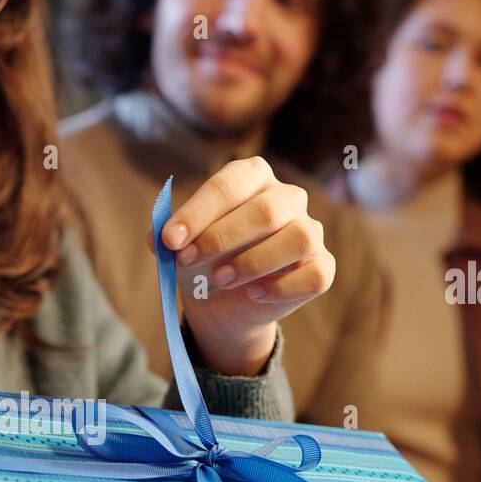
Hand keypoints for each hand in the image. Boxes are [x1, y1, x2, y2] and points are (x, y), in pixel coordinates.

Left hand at [147, 157, 334, 376]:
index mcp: (252, 178)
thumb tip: (159, 237)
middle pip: (266, 210)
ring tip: (220, 279)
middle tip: (187, 260)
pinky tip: (253, 294)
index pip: (230, 184)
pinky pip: (315, 274)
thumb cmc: (203, 260)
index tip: (170, 239)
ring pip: (299, 238)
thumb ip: (168, 237)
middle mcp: (287, 198)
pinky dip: (282, 287)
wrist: (222, 303)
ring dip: (254, 262)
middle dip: (222, 237)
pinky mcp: (321, 267)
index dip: (199, 212)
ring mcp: (309, 231)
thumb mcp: (179, 247)